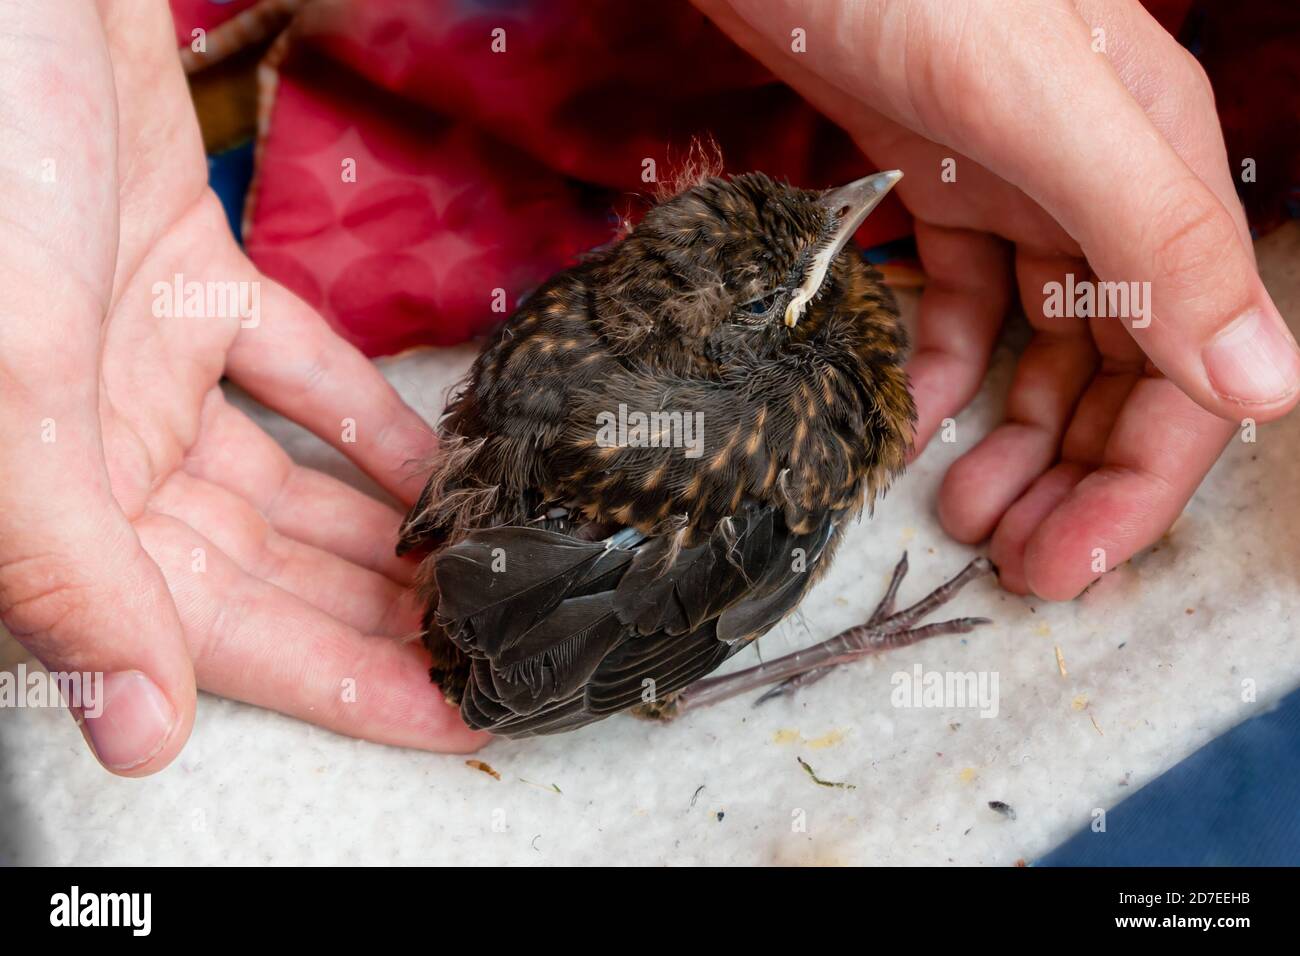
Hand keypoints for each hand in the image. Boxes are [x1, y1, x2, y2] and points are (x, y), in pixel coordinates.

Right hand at [0, 0, 483, 774]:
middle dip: (383, 617)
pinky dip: (366, 418)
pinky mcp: (186, 283)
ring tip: (490, 569)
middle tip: (502, 647)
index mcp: (48, 505)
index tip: (456, 715)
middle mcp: (94, 453)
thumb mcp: (6, 380)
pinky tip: (439, 465)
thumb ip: (64, 559)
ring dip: (386, 530)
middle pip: (268, 571)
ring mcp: (143, 366)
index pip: (215, 639)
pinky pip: (296, 375)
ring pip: (290, 485)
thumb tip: (137, 729)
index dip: (342, 685)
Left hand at [696, 0, 1299, 597]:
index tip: (1072, 566)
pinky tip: (911, 418)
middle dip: (1075, 476)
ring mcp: (1014, 184)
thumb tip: (1264, 386)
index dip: (1142, 480)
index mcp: (1156, 176)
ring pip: (1039, 345)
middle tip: (1012, 562)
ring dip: (1012, 435)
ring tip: (961, 510)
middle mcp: (1099, 189)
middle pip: (1117, 369)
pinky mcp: (932, 177)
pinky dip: (938, 363)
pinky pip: (954, 296)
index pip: (1187, 366)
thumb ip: (1155, 235)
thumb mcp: (1047, 103)